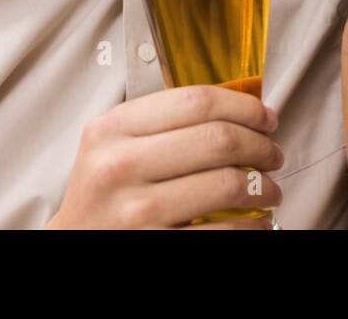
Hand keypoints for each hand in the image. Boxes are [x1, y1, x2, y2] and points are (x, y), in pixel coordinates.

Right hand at [47, 85, 283, 228]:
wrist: (74, 242)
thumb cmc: (103, 194)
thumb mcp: (115, 145)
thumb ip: (162, 122)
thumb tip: (240, 112)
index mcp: (112, 129)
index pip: (196, 101)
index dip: (245, 107)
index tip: (266, 117)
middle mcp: (119, 166)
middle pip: (218, 139)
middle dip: (260, 146)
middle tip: (272, 155)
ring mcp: (134, 211)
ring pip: (226, 185)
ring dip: (263, 187)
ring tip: (269, 189)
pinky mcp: (151, 245)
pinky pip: (221, 232)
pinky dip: (250, 226)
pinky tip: (255, 222)